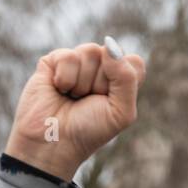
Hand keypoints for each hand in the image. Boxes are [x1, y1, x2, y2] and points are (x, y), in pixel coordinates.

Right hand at [4, 42, 145, 181]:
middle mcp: (100, 68)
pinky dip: (65, 78)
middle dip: (100, 83)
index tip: (110, 101)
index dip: (123, 80)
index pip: (134, 62)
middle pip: (111, 54)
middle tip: (87, 102)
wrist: (53, 143)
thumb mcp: (120, 112)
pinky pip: (68, 56)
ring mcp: (77, 63)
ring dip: (82, 82)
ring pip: (90, 51)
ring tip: (72, 97)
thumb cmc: (88, 132)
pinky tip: (58, 90)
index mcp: (120, 81)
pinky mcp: (54, 61)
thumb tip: (109, 44)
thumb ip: (127, 78)